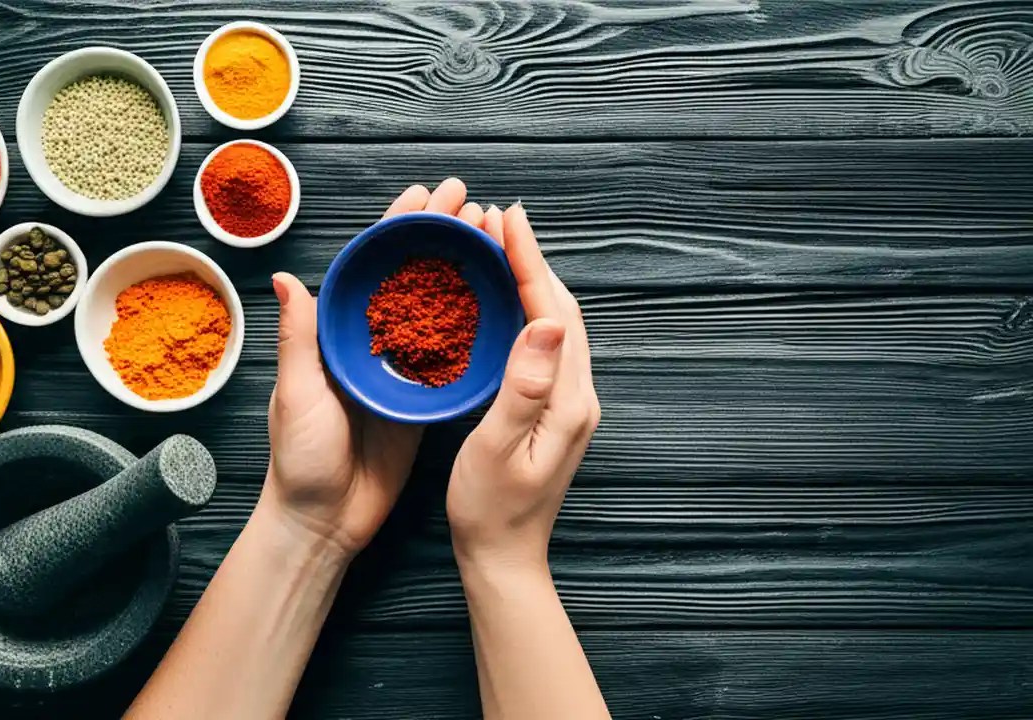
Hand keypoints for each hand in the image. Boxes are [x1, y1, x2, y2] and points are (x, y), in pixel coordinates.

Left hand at [264, 178, 490, 556]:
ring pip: (437, 309)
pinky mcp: (424, 402)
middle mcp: (371, 345)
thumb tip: (289, 278)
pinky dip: (473, 327)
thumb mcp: (296, 395)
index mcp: (337, 336)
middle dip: (438, 236)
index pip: (371, 268)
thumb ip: (299, 340)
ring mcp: (400, 372)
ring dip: (461, 270)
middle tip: (470, 202)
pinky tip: (497, 301)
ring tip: (490, 236)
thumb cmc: (300, 461)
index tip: (424, 194)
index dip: (398, 228)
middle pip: (410, 277)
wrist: (324, 522)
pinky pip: (452, 358)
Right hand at [448, 203, 599, 571]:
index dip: (530, 261)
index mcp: (568, 401)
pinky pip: (545, 345)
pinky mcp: (554, 411)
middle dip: (531, 260)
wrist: (504, 558)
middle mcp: (578, 397)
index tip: (508, 220)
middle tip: (500, 220)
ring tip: (500, 246)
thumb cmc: (490, 511)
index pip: (553, 312)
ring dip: (530, 281)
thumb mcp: (496, 448)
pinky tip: (504, 301)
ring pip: (556, 324)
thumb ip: (523, 385)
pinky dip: (527, 310)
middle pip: (561, 310)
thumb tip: (546, 323)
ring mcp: (569, 405)